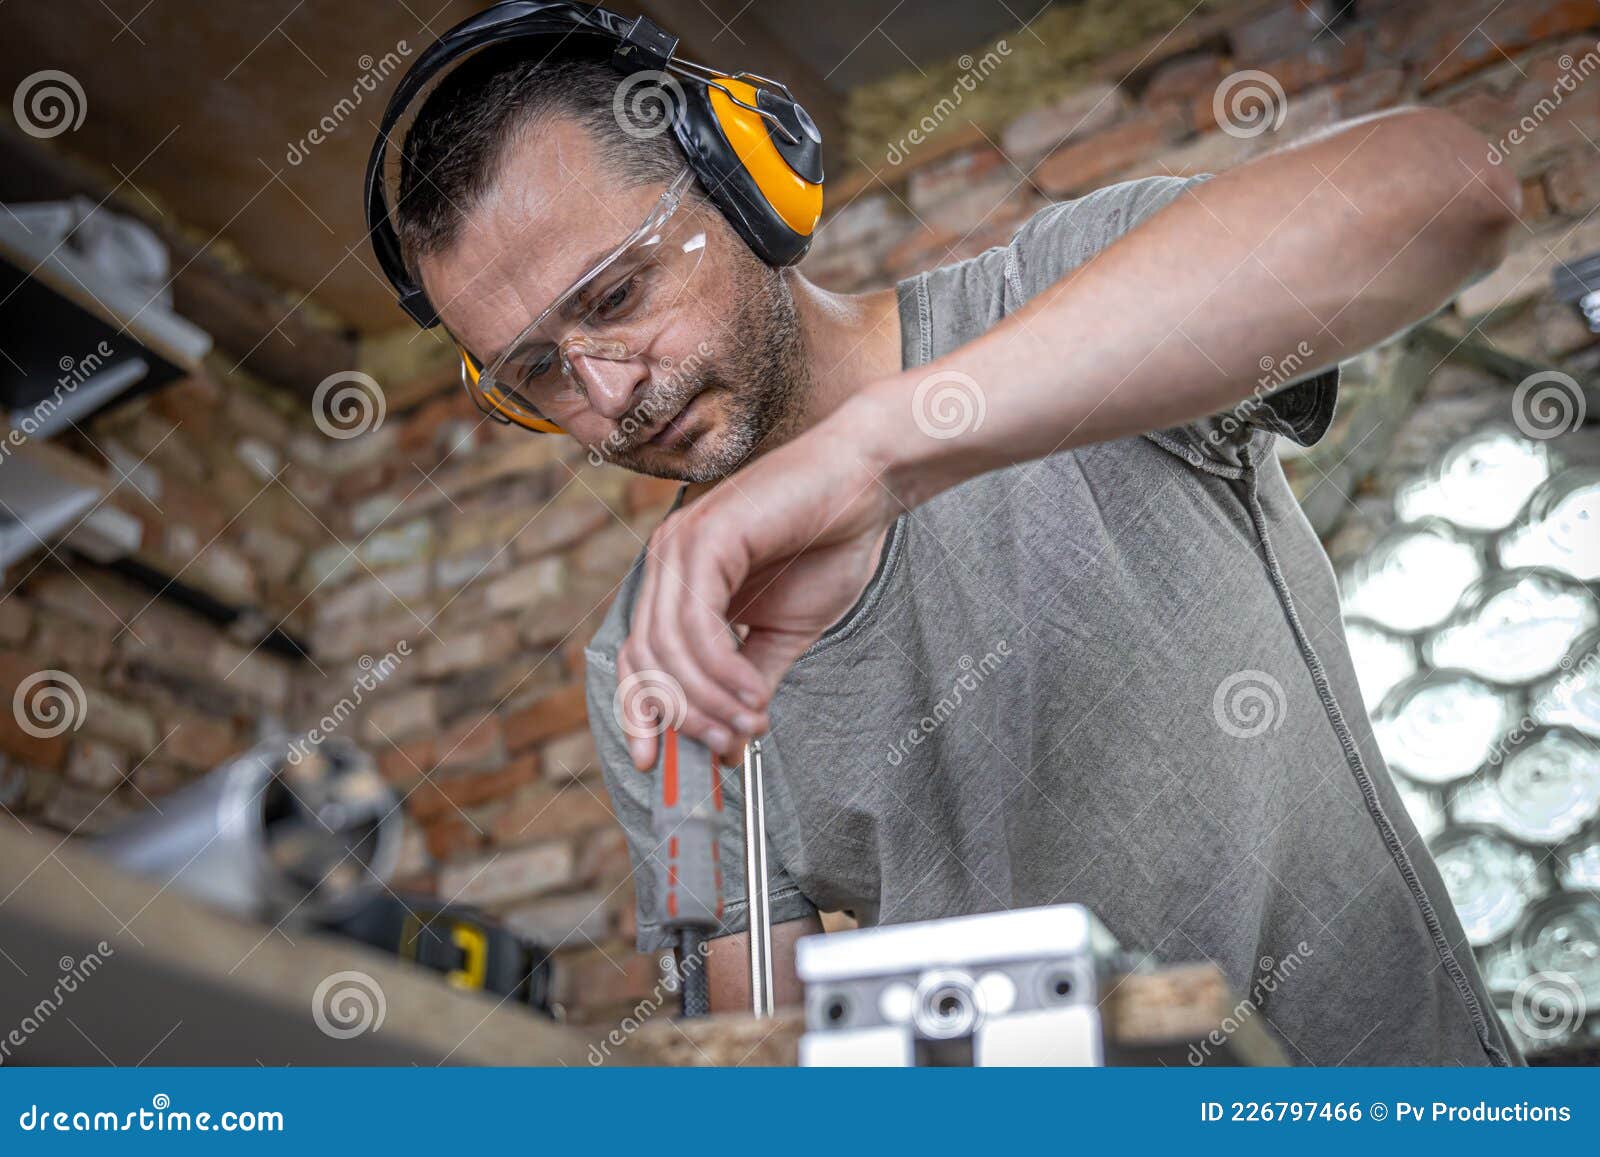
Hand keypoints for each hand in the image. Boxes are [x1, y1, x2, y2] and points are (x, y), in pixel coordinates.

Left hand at [615, 400, 901, 768]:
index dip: (641, 716)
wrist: (868, 486)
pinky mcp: (705, 538)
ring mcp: (679, 546)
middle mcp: (666, 562)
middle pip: (647, 663)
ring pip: (669, 650)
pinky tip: (754, 692)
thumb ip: (747, 681)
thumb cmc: (829, 544)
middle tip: (731, 745)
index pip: (636, 659)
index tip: (659, 767)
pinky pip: (698, 626)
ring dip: (710, 701)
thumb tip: (728, 743)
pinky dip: (723, 671)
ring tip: (752, 721)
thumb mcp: (782, 633)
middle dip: (687, 717)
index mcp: (676, 582)